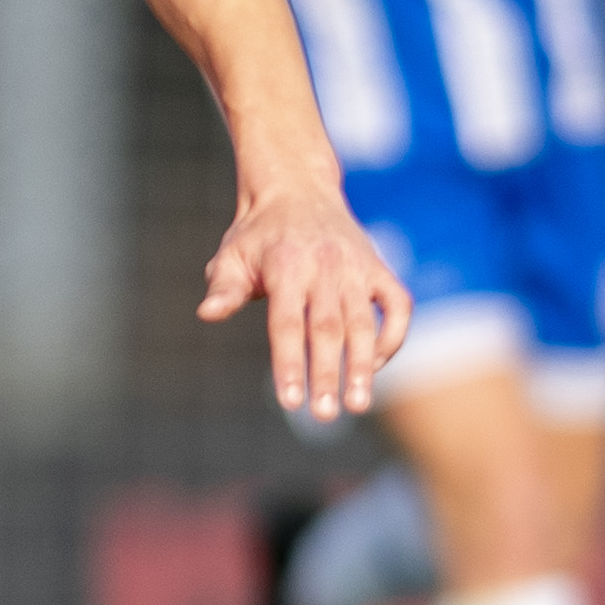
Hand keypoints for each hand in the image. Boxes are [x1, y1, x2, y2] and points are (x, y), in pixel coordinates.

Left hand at [202, 178, 410, 418]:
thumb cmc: (258, 235)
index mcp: (286, 264)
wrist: (297, 188)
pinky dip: (392, 337)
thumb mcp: (232, 255)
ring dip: (363, 366)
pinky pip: (398, 306)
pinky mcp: (378, 268)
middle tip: (326, 416)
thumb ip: (224, 288)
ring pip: (364, 322)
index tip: (290, 401)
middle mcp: (325, 266)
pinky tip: (375, 367)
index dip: (290, 362)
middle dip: (328, 374)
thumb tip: (206, 314)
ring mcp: (356, 267)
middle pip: (328, 328)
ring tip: (358, 404)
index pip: (288, 322)